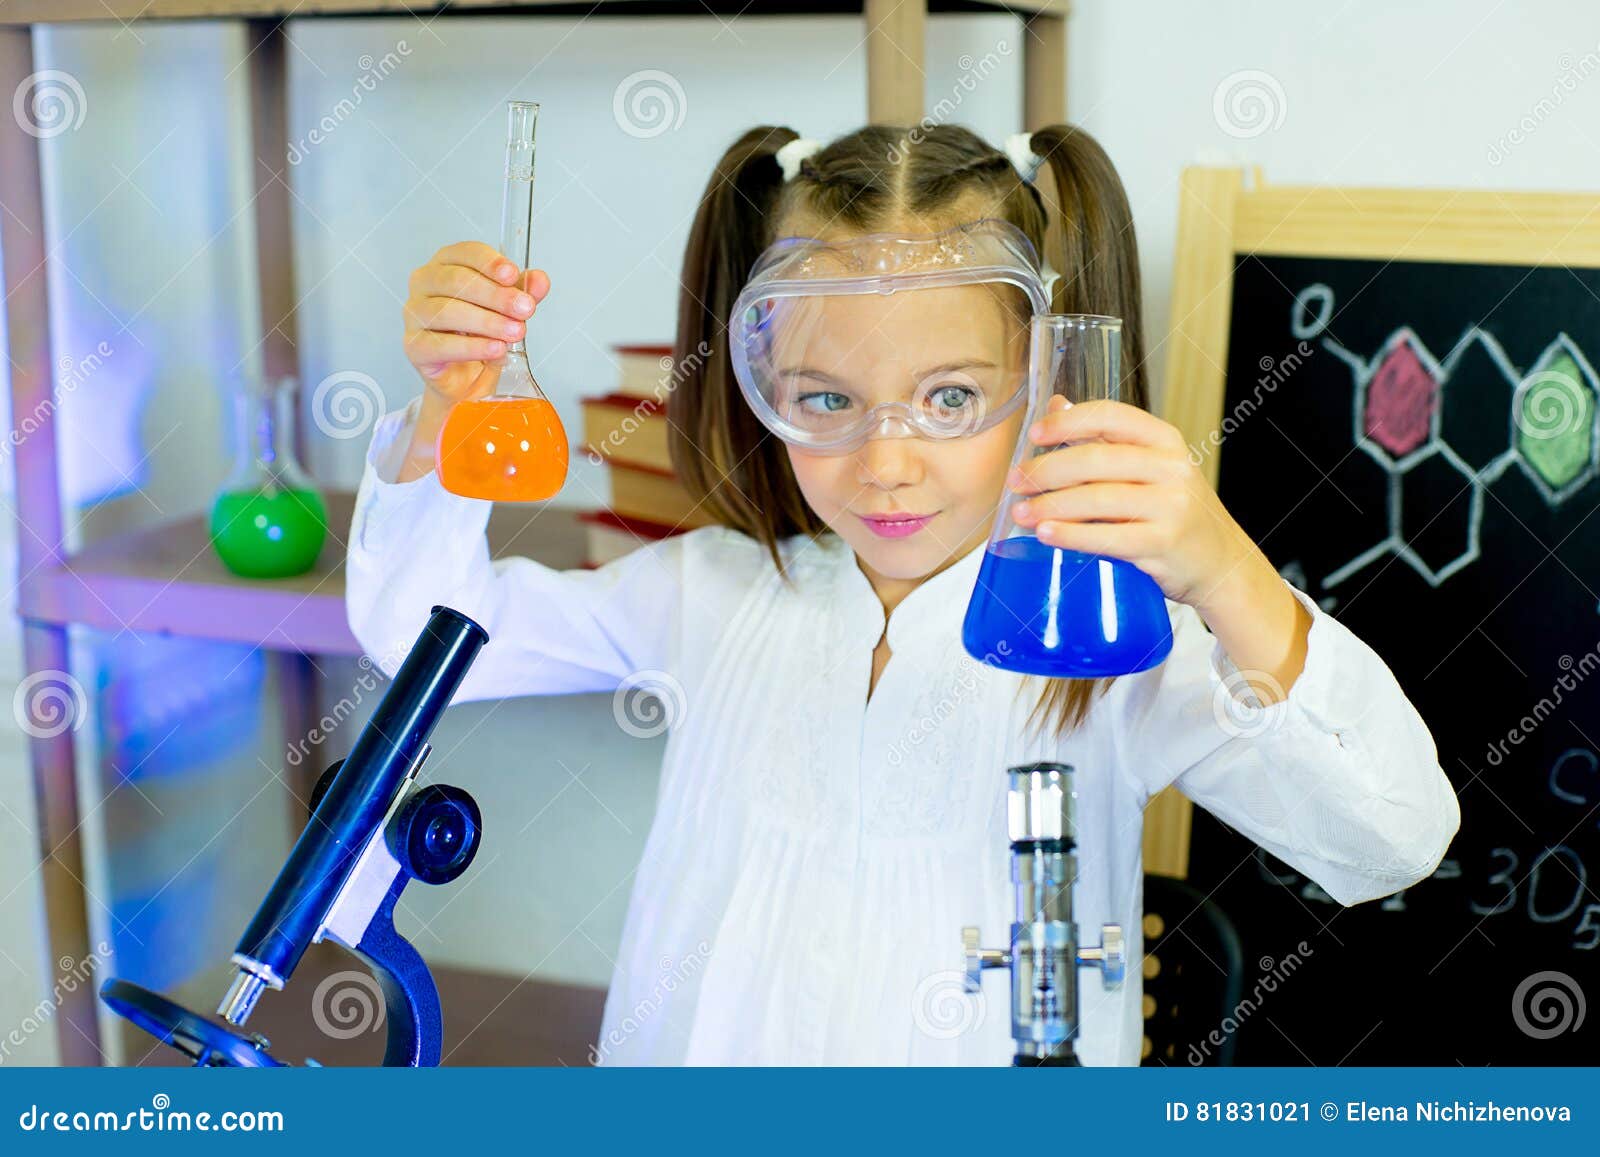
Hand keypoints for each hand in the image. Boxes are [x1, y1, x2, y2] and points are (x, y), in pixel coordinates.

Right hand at [402, 241, 550, 407]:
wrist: (467, 379)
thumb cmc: (481, 335)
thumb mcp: (508, 310)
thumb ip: (523, 292)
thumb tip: (539, 280)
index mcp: (446, 264)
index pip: (465, 253)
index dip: (489, 262)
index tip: (512, 275)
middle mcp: (424, 284)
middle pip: (457, 281)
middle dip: (496, 296)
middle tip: (525, 310)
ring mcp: (414, 314)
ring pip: (447, 311)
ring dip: (487, 322)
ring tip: (515, 332)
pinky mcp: (414, 346)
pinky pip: (440, 344)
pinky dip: (471, 347)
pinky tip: (495, 349)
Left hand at [1004, 396, 1261, 612]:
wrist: (1220, 563)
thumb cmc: (1175, 512)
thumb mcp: (1150, 467)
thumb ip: (1104, 439)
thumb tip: (1056, 405)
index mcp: (1164, 440)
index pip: (1111, 416)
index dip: (1068, 422)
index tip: (1034, 434)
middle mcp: (1171, 467)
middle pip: (1096, 460)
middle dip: (1047, 470)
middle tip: (1016, 482)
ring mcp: (1171, 506)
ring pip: (1097, 499)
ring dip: (1050, 506)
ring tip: (1020, 513)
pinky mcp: (1164, 543)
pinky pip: (1108, 537)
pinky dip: (1072, 536)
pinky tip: (1046, 535)